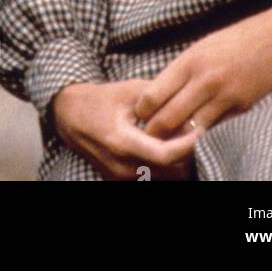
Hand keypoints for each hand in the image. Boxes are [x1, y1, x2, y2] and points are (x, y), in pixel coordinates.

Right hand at [51, 79, 200, 180]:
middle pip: (170, 171)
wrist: (70, 115)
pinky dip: (165, 165)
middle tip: (195, 131)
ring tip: (183, 137)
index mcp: (122, 142)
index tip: (201, 129)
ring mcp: (120, 176)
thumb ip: (158, 99)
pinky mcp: (120, 179)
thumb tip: (187, 105)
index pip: (165, 155)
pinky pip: (153, 178)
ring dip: (178, 161)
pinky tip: (167, 145)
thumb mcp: (128, 91)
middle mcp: (122, 166)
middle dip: (187, 153)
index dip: (187, 145)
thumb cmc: (100, 100)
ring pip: (165, 177)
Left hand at [136, 0, 271, 137]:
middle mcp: (204, 80)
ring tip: (170, 142)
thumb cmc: (238, 38)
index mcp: (189, 60)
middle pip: (166, 119)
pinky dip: (203, 136)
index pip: (152, 95)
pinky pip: (215, 130)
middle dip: (154, 132)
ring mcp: (225, 97)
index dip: (142, 111)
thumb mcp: (203, 47)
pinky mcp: (242, 109)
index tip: (141, 116)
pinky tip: (197, 138)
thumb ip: (182, 71)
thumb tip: (159, 95)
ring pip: (189, 131)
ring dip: (178, 139)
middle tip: (149, 137)